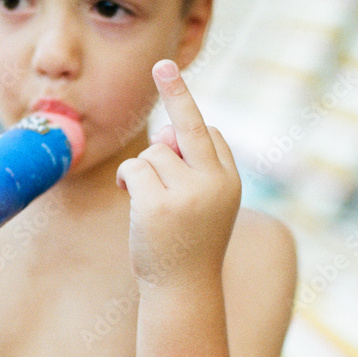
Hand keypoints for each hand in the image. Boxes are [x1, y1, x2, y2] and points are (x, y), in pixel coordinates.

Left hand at [116, 59, 240, 286]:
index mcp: (228, 180)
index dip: (186, 115)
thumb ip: (192, 168)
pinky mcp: (159, 204)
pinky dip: (128, 181)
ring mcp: (188, 192)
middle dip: (176, 91)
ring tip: (150, 203)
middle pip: (188, 126)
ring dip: (143, 172)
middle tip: (162, 64)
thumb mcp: (202, 205)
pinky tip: (133, 201)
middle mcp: (214, 182)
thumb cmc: (188, 245)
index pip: (208, 133)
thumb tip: (166, 132)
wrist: (183, 291)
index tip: (169, 76)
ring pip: (153, 152)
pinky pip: (135, 168)